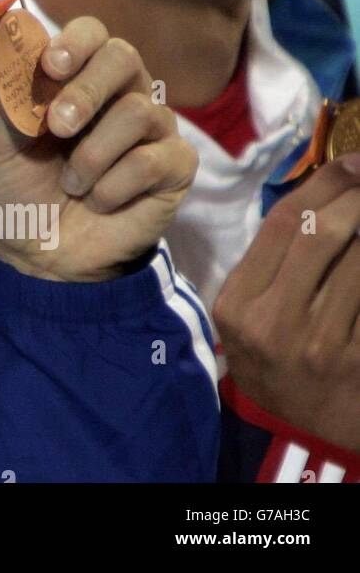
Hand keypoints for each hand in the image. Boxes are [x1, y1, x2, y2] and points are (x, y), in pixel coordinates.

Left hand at [0, 16, 195, 281]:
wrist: (41, 252)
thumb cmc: (22, 186)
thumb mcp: (1, 141)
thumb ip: (8, 97)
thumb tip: (10, 51)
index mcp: (78, 78)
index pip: (92, 34)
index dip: (75, 42)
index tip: (50, 67)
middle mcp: (121, 94)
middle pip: (124, 57)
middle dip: (87, 89)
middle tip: (58, 126)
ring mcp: (154, 129)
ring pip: (139, 112)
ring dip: (92, 155)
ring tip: (71, 184)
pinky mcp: (177, 167)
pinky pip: (153, 161)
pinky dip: (113, 186)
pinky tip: (98, 200)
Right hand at [214, 154, 359, 453]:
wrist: (298, 428)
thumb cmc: (271, 357)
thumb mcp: (247, 311)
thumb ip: (271, 263)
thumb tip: (321, 199)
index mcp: (240, 302)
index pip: (280, 225)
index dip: (322, 184)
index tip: (350, 160)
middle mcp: (275, 321)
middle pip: (320, 235)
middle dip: (356, 195)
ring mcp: (321, 344)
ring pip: (357, 263)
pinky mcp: (358, 359)